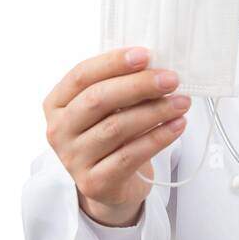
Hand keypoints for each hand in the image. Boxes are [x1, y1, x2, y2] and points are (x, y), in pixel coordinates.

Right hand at [42, 47, 190, 226]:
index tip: (145, 55)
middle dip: (139, 86)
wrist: (112, 184)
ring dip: (155, 111)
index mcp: (57, 104)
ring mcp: (73, 159)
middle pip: (98, 99)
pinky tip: (177, 126)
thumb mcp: (108, 108)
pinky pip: (130, 155)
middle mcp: (58, 130)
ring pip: (117, 127)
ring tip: (181, 102)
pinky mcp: (94, 182)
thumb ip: (121, 86)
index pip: (81, 75)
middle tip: (171, 79)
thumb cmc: (112, 136)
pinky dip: (158, 138)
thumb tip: (155, 67)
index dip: (113, 63)